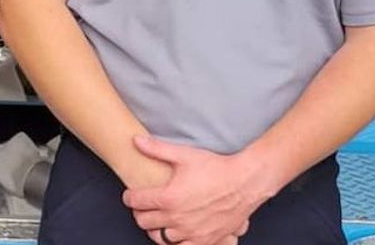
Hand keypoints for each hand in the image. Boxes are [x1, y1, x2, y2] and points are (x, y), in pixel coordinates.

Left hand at [123, 135, 267, 244]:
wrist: (244, 182)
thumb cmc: (216, 168)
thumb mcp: (184, 154)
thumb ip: (157, 149)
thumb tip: (136, 140)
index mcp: (169, 198)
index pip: (136, 202)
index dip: (129, 196)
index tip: (131, 194)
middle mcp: (177, 218)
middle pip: (143, 222)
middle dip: (140, 213)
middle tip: (143, 206)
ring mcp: (191, 232)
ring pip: (160, 238)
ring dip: (155, 229)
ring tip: (158, 219)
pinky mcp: (205, 240)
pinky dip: (174, 241)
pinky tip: (175, 232)